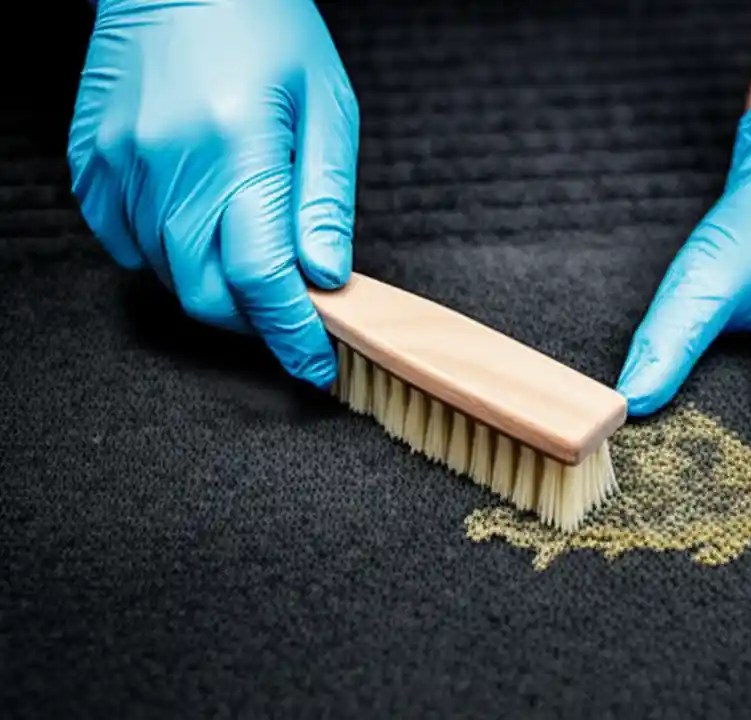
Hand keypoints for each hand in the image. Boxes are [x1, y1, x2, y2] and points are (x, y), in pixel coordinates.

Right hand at [67, 0, 358, 387]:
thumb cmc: (267, 28)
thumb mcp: (326, 105)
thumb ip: (323, 199)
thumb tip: (326, 276)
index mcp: (237, 147)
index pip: (262, 276)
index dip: (292, 334)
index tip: (316, 364)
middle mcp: (168, 163)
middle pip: (206, 293)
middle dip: (254, 322)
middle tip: (288, 313)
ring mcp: (119, 164)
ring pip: (166, 275)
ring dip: (214, 288)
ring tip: (249, 258)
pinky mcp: (90, 162)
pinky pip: (125, 244)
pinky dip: (166, 256)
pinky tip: (198, 225)